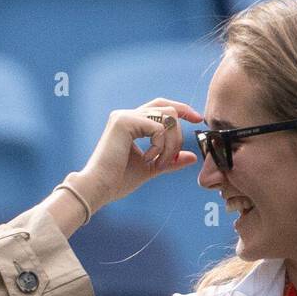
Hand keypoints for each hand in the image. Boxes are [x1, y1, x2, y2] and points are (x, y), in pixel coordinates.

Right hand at [71, 97, 203, 210]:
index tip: (197, 120)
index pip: (162, 107)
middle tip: (178, 154)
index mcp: (131, 123)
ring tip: (160, 163)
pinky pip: (158, 127)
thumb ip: (170, 160)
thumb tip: (191, 157)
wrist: (99, 188)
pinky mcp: (125, 121)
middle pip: (168, 108)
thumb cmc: (118, 180)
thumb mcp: (151, 167)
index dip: (182, 110)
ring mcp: (125, 116)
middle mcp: (127, 115)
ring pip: (167, 117)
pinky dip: (160, 146)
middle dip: (179, 131)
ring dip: (171, 143)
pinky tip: (149, 159)